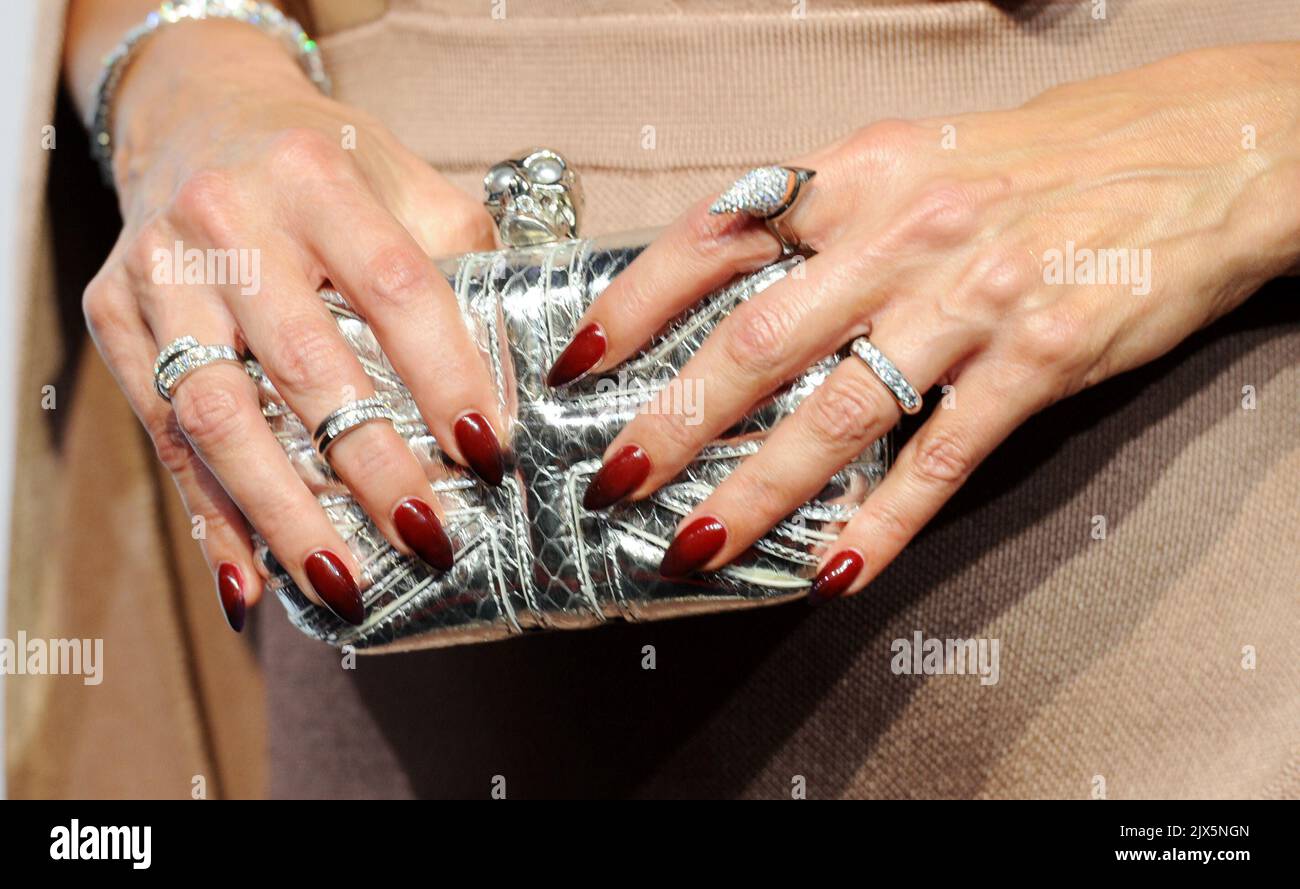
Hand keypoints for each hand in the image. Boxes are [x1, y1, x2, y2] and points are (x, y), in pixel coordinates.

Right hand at [79, 21, 501, 628]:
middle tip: (429, 539)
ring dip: (285, 514)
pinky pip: (163, 436)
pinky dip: (210, 518)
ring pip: (217, 413)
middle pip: (306, 365)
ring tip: (345, 587)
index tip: (490, 454)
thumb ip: (464, 265)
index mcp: (317, 179)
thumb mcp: (404, 185)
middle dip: (371, 466)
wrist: (199, 116)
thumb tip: (526, 379)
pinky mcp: (113, 314)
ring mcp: (160, 271)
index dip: (448, 378)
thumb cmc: (323, 168)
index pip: (398, 289)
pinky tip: (252, 583)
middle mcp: (228, 219)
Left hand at [552, 43, 1299, 599]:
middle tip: (614, 481)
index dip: (634, 305)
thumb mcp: (908, 163)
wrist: (1189, 154)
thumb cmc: (1031, 163)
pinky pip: (943, 456)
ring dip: (759, 490)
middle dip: (674, 423)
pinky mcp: (1040, 357)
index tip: (575, 363)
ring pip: (840, 412)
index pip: (715, 238)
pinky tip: (836, 566)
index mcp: (857, 176)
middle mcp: (903, 234)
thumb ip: (818, 225)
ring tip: (698, 545)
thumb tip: (720, 298)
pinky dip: (884, 520)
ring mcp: (974, 298)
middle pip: (758, 342)